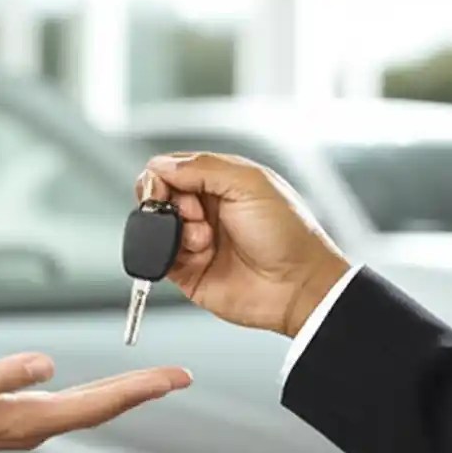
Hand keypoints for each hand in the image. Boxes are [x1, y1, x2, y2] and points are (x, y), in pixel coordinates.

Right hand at [0, 353, 191, 452]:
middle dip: (144, 390)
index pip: (98, 402)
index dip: (139, 389)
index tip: (173, 378)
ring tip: (154, 382)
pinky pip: (74, 406)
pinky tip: (104, 390)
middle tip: (180, 376)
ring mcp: (32, 424)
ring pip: (92, 408)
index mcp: (32, 417)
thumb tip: (47, 364)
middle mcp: (40, 425)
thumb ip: (5, 373)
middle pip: (104, 407)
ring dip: (125, 394)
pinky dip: (99, 395)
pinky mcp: (22, 417)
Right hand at [137, 152, 350, 337]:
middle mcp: (205, 209)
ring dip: (175, 231)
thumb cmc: (289, 235)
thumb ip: (203, 167)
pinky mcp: (187, 270)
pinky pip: (157, 257)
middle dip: (169, 203)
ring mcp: (195, 239)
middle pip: (157, 195)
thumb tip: (161, 166)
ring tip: (205, 239)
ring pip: (154, 226)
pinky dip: (168, 254)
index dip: (165, 175)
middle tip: (194, 212)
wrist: (296, 286)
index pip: (172, 167)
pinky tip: (199, 254)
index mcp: (221, 181)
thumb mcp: (250, 183)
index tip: (175, 187)